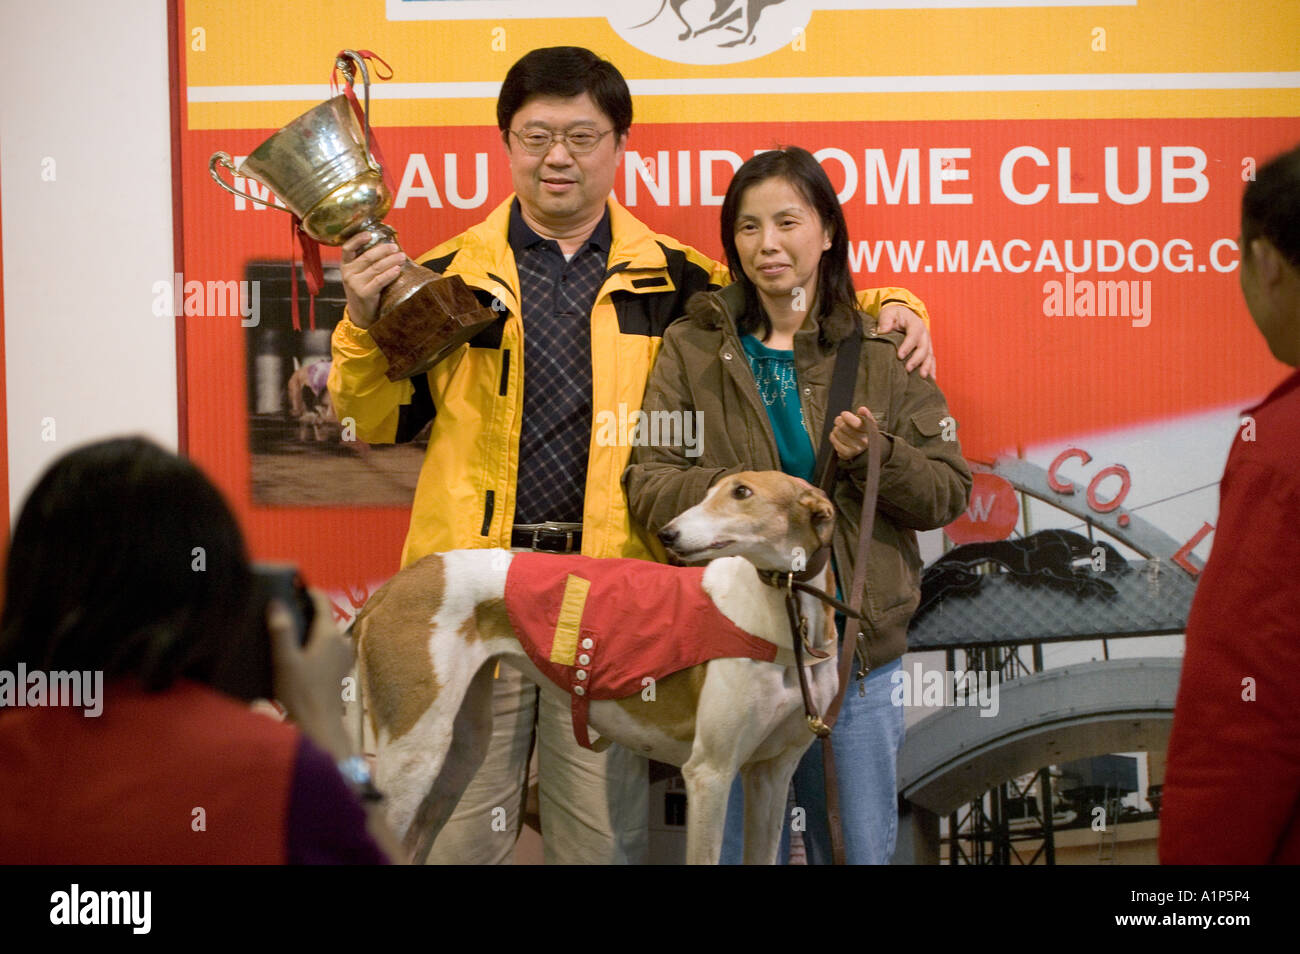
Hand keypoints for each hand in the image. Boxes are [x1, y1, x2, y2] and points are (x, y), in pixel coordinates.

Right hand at [269, 589, 353, 759]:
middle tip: (283, 608)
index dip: (309, 591)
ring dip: (309, 628)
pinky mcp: (341, 668)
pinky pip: (327, 646)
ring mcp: (344, 655)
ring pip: (326, 632)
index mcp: (329, 635)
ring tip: (286, 630)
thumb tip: (276, 603)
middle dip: (305, 610)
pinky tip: (297, 652)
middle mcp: (341, 641)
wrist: (319, 725)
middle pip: (323, 617)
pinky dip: (314, 642)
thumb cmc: (300, 693)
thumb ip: (281, 631)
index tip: (294, 585)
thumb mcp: (285, 661)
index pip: (322, 602)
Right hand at [340, 233, 405, 329]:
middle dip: (383, 250)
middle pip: (367, 257)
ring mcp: (355, 284)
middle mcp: (348, 273)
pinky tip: (397, 269)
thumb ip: (368, 261)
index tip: (370, 234)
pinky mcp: (364, 293)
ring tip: (402, 257)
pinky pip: (379, 280)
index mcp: (345, 265)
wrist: (361, 313)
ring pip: (376, 268)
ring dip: (391, 261)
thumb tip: (389, 245)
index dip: (358, 239)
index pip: (347, 248)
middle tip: (395, 247)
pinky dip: (390, 274)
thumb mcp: (360, 274)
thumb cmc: (364, 289)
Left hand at [830, 405, 875, 460]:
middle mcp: (864, 441)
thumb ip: (865, 414)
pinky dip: (833, 437)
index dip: (847, 417)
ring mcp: (856, 449)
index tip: (844, 414)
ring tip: (839, 428)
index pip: (857, 423)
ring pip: (838, 433)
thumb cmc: (863, 431)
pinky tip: (835, 435)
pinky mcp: (847, 454)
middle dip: (839, 420)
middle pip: (844, 427)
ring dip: (836, 429)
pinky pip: (835, 442)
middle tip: (839, 420)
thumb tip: (862, 409)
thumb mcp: (867, 422)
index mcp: (870, 431)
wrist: (864, 447)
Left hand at [876, 304, 935, 378]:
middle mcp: (924, 334)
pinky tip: (931, 379)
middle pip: (923, 348)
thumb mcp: (888, 313)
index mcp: (915, 324)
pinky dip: (931, 369)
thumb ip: (886, 321)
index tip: (899, 356)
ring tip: (922, 376)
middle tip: (908, 369)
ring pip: (929, 355)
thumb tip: (882, 330)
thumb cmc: (894, 315)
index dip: (908, 346)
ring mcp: (927, 343)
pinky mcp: (926, 350)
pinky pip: (931, 360)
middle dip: (916, 359)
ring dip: (926, 366)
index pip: (913, 335)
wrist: (902, 315)